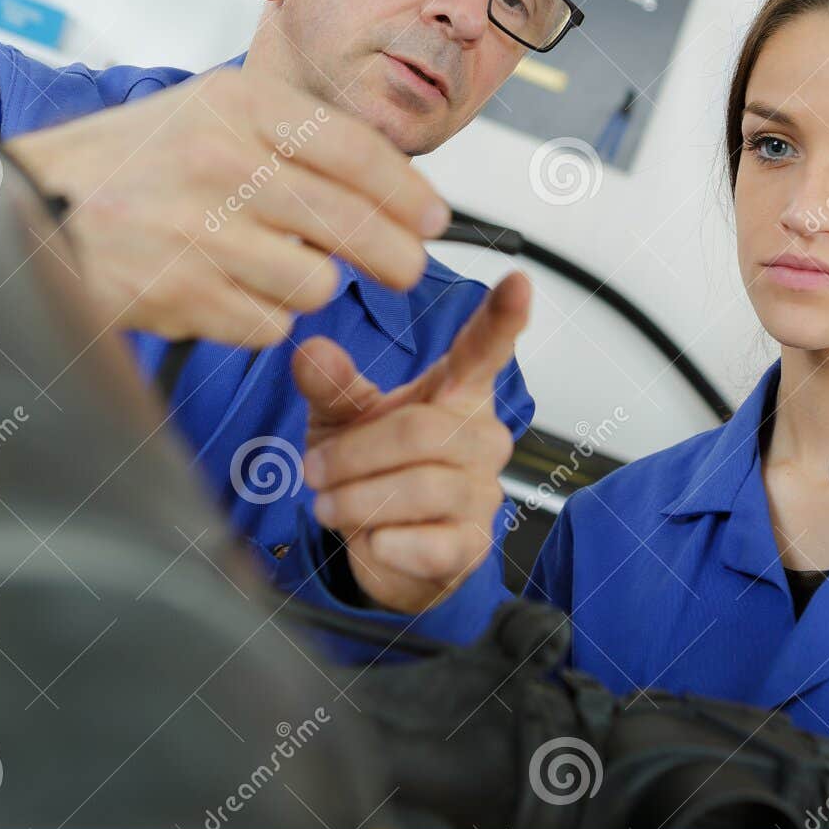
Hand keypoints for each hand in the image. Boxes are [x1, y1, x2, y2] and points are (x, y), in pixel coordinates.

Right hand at [5, 68, 449, 345]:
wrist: (25, 201)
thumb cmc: (126, 161)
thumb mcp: (208, 113)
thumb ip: (294, 137)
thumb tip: (389, 182)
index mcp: (237, 104)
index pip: (358, 151)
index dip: (410, 193)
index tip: (434, 218)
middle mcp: (222, 161)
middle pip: (354, 224)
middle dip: (395, 256)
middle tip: (404, 267)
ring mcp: (200, 231)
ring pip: (316, 282)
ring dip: (309, 287)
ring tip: (279, 271)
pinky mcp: (181, 294)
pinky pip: (269, 324)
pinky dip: (261, 319)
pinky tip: (231, 294)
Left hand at [291, 271, 530, 613]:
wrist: (380, 547)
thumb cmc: (372, 468)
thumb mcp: (341, 417)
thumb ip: (331, 385)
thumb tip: (310, 351)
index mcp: (456, 391)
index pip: (486, 348)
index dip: (504, 317)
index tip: (518, 281)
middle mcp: (481, 436)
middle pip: (421, 431)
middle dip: (355, 453)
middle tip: (314, 469)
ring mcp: (482, 493)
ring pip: (421, 487)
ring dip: (358, 498)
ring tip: (328, 504)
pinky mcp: (471, 546)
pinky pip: (429, 542)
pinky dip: (385, 542)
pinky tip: (372, 539)